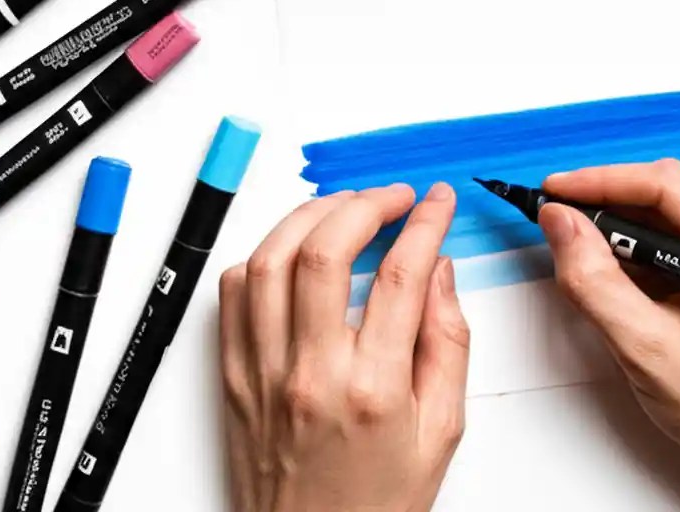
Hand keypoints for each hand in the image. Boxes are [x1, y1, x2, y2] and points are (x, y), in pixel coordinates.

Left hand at [219, 183, 469, 511]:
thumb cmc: (377, 500)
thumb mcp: (441, 429)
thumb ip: (447, 343)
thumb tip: (440, 271)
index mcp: (374, 389)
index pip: (401, 275)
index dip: (424, 222)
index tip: (438, 200)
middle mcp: (312, 373)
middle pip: (327, 250)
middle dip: (365, 203)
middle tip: (393, 197)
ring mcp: (263, 371)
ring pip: (270, 260)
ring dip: (310, 215)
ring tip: (345, 207)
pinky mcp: (233, 375)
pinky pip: (233, 294)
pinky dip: (262, 255)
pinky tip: (295, 249)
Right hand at [539, 161, 679, 511]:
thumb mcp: (644, 348)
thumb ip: (595, 281)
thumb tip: (559, 221)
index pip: (666, 186)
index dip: (602, 182)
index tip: (552, 192)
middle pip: (669, 191)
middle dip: (607, 203)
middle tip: (556, 221)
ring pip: (671, 210)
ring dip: (622, 227)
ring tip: (580, 249)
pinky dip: (642, 246)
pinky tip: (617, 269)